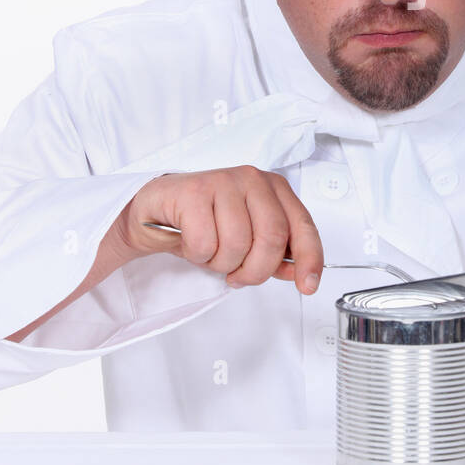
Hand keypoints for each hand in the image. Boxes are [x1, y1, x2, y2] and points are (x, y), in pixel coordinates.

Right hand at [111, 167, 323, 294]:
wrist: (156, 209)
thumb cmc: (204, 221)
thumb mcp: (246, 238)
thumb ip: (274, 253)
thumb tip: (297, 273)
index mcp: (273, 188)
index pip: (301, 225)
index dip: (309, 259)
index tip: (307, 286)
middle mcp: (252, 179)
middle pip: (271, 239)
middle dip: (255, 270)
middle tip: (238, 276)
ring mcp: (223, 181)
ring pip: (237, 244)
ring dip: (221, 264)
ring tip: (211, 253)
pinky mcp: (194, 190)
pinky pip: (205, 243)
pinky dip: (197, 255)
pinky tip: (191, 241)